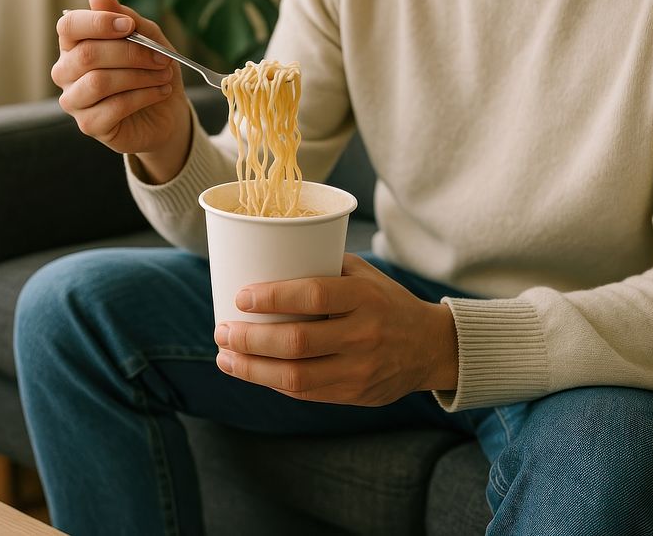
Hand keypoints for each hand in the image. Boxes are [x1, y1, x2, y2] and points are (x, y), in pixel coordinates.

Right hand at [52, 0, 190, 179]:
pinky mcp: (90, 125)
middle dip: (131, 53)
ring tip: (165, 75)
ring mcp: (74, 101)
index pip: (69, 26)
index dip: (98, 22)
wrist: (167, 114)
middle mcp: (66, 72)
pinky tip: (161, 92)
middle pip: (87, 55)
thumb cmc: (152, 71)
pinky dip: (144, 96)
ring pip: (99, 82)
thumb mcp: (148, 39)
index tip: (130, 26)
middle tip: (163, 57)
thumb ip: (125, 18)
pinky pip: (114, 107)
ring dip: (140, 76)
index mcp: (74, 45)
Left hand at [213, 254, 458, 405]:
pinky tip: (253, 371)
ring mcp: (359, 369)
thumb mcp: (364, 274)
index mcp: (364, 296)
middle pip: (296, 342)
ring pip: (295, 377)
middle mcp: (364, 334)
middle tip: (222, 331)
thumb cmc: (385, 302)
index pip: (312, 295)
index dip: (272, 297)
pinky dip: (273, 383)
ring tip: (225, 357)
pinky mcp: (354, 394)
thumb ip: (322, 267)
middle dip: (250, 339)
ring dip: (252, 369)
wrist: (430, 347)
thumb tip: (264, 257)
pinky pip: (305, 393)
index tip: (240, 297)